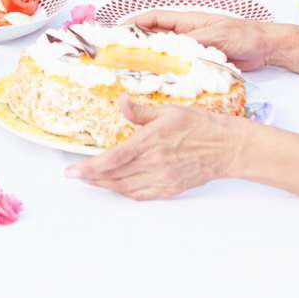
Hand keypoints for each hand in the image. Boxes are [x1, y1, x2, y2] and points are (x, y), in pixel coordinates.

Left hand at [66, 99, 242, 199]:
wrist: (226, 147)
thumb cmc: (199, 125)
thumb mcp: (168, 111)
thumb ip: (140, 112)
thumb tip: (121, 103)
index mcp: (151, 142)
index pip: (113, 159)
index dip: (90, 167)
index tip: (73, 170)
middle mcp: (155, 163)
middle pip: (114, 176)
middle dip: (91, 177)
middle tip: (75, 175)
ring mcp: (163, 178)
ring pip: (125, 187)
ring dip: (105, 185)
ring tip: (91, 180)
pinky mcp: (170, 188)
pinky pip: (141, 195)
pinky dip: (125, 192)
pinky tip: (117, 186)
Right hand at [126, 9, 277, 71]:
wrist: (264, 48)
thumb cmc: (243, 34)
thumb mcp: (217, 36)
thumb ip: (195, 42)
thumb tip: (173, 50)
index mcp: (187, 21)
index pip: (155, 19)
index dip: (136, 22)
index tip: (119, 30)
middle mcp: (186, 35)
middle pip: (156, 38)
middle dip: (138, 44)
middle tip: (120, 56)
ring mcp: (192, 50)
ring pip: (166, 55)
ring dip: (153, 63)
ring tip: (135, 74)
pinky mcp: (200, 64)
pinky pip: (180, 69)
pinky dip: (170, 75)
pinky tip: (161, 85)